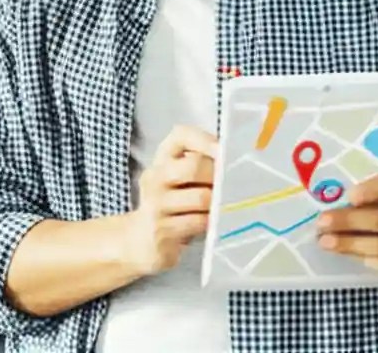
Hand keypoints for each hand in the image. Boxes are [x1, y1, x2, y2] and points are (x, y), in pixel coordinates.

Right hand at [125, 124, 218, 275]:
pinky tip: (212, 224)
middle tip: (233, 186)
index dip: (205, 140)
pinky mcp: (162, 230)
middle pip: (194, 167)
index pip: (181, 135)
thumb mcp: (181, 180)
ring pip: (201, 198)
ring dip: (219, 204)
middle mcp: (155, 176)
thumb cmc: (171, 205)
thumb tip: (237, 164)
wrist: (140, 240)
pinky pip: (199, 223)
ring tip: (222, 208)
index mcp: (163, 158)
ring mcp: (156, 204)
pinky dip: (212, 223)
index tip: (224, 151)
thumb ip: (202, 165)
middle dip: (219, 177)